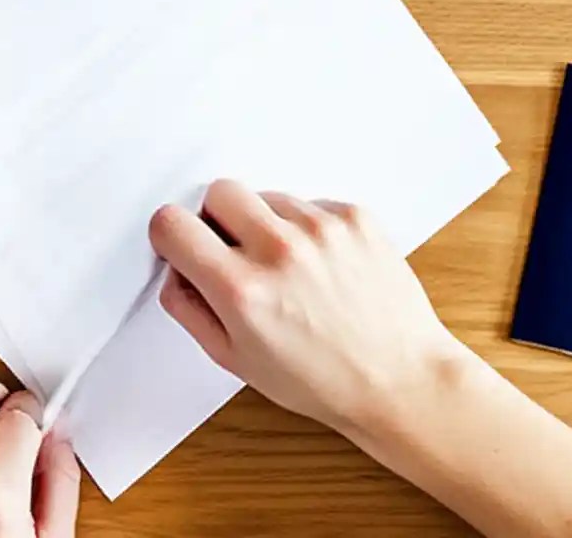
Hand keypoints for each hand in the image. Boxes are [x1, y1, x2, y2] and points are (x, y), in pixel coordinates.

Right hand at [148, 179, 468, 432]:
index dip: (173, 237)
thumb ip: (190, 308)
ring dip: (268, 225)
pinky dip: (309, 228)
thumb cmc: (322, 379)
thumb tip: (175, 268)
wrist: (399, 378)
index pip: (172, 223)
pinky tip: (323, 267)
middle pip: (219, 191)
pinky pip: (311, 203)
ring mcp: (322, 229)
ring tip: (292, 272)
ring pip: (268, 197)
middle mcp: (279, 250)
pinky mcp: (356, 217)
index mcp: (241, 290)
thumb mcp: (236, 359)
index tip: (185, 246)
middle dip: (220, 220)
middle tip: (239, 256)